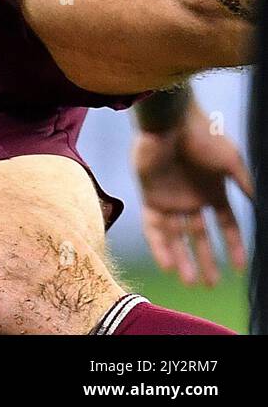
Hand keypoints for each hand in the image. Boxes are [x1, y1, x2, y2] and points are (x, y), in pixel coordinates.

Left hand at [132, 103, 252, 285]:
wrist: (170, 122)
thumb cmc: (203, 137)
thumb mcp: (232, 163)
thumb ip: (246, 186)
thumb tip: (261, 206)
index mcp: (213, 191)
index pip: (225, 225)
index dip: (232, 246)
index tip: (239, 268)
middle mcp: (191, 198)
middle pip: (199, 236)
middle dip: (205, 260)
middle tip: (210, 284)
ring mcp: (170, 198)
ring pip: (176, 236)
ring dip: (183, 259)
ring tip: (192, 282)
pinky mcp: (150, 196)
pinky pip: (154, 227)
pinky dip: (160, 246)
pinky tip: (168, 265)